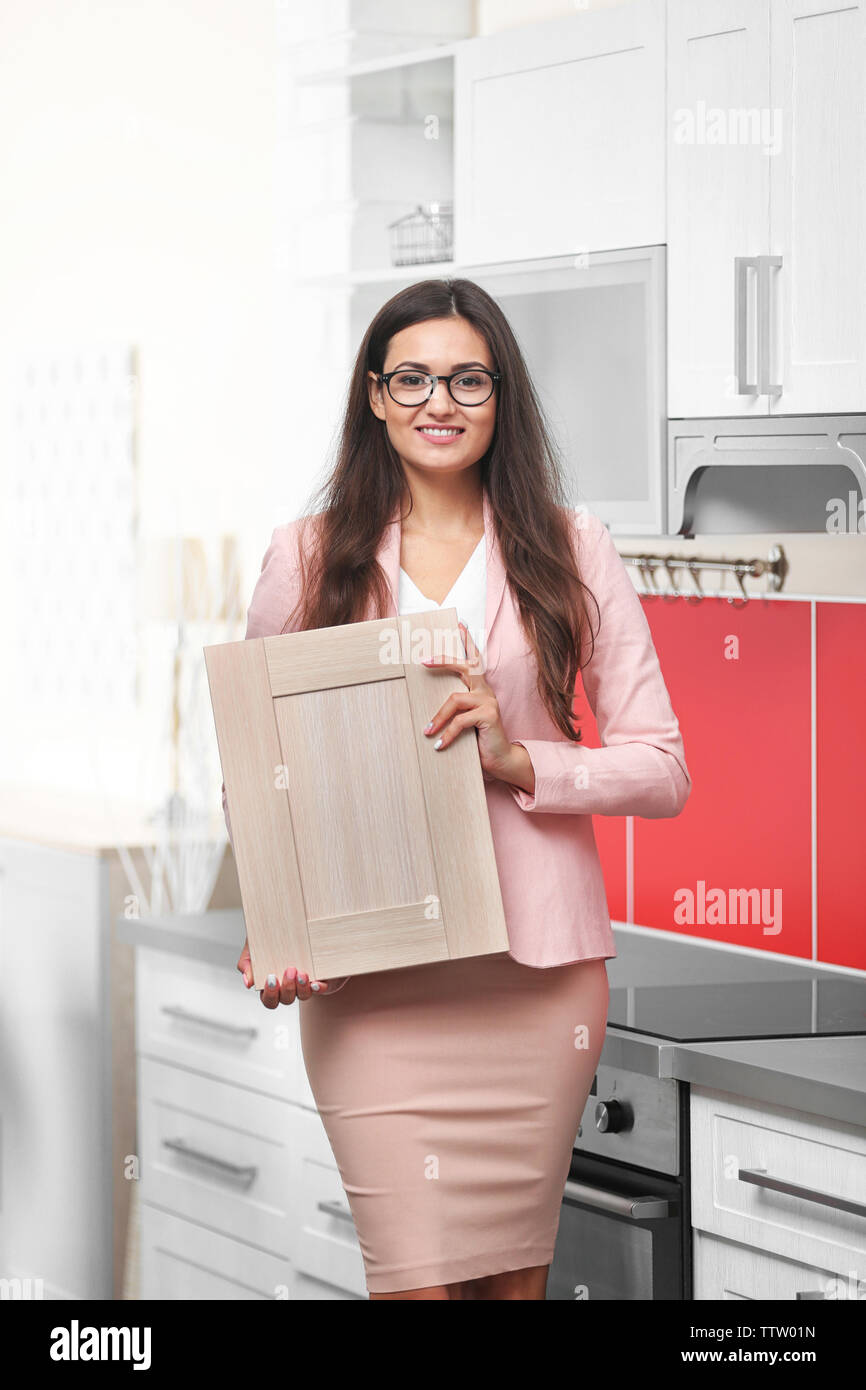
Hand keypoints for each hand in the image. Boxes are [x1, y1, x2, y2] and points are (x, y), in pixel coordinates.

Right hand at [236, 938, 329, 1006]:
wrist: (291, 922)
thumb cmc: (269, 938)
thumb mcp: (253, 947)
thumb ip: (246, 963)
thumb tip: (248, 982)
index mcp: (272, 985)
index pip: (269, 1000)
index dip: (270, 994)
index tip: (271, 978)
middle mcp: (289, 987)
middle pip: (286, 1000)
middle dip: (287, 988)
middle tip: (289, 970)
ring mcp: (304, 984)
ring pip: (303, 995)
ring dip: (302, 988)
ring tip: (302, 973)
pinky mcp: (321, 977)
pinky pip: (322, 988)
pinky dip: (319, 988)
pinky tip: (316, 983)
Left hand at [421, 620, 534, 793]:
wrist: (500, 759)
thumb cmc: (479, 739)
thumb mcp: (465, 720)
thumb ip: (455, 709)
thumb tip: (427, 702)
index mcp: (480, 688)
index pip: (474, 661)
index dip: (467, 642)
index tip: (460, 625)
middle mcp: (486, 691)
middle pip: (466, 666)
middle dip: (444, 661)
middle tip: (424, 661)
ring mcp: (489, 701)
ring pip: (455, 699)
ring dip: (438, 717)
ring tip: (427, 731)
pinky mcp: (489, 715)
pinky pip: (461, 721)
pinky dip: (448, 733)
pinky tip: (439, 745)